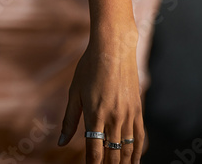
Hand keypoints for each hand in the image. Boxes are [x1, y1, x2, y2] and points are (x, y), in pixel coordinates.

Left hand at [58, 28, 143, 162]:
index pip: (95, 150)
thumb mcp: (74, 92)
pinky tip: (133, 159)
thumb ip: (70, 120)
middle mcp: (114, 118)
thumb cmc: (89, 68)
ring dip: (124, 162)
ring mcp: (129, 115)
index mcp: (95, 114)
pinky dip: (137, 151)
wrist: (114, 49)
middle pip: (113, 153)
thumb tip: (61, 142)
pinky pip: (139, 137)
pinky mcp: (138, 110)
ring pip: (128, 149)